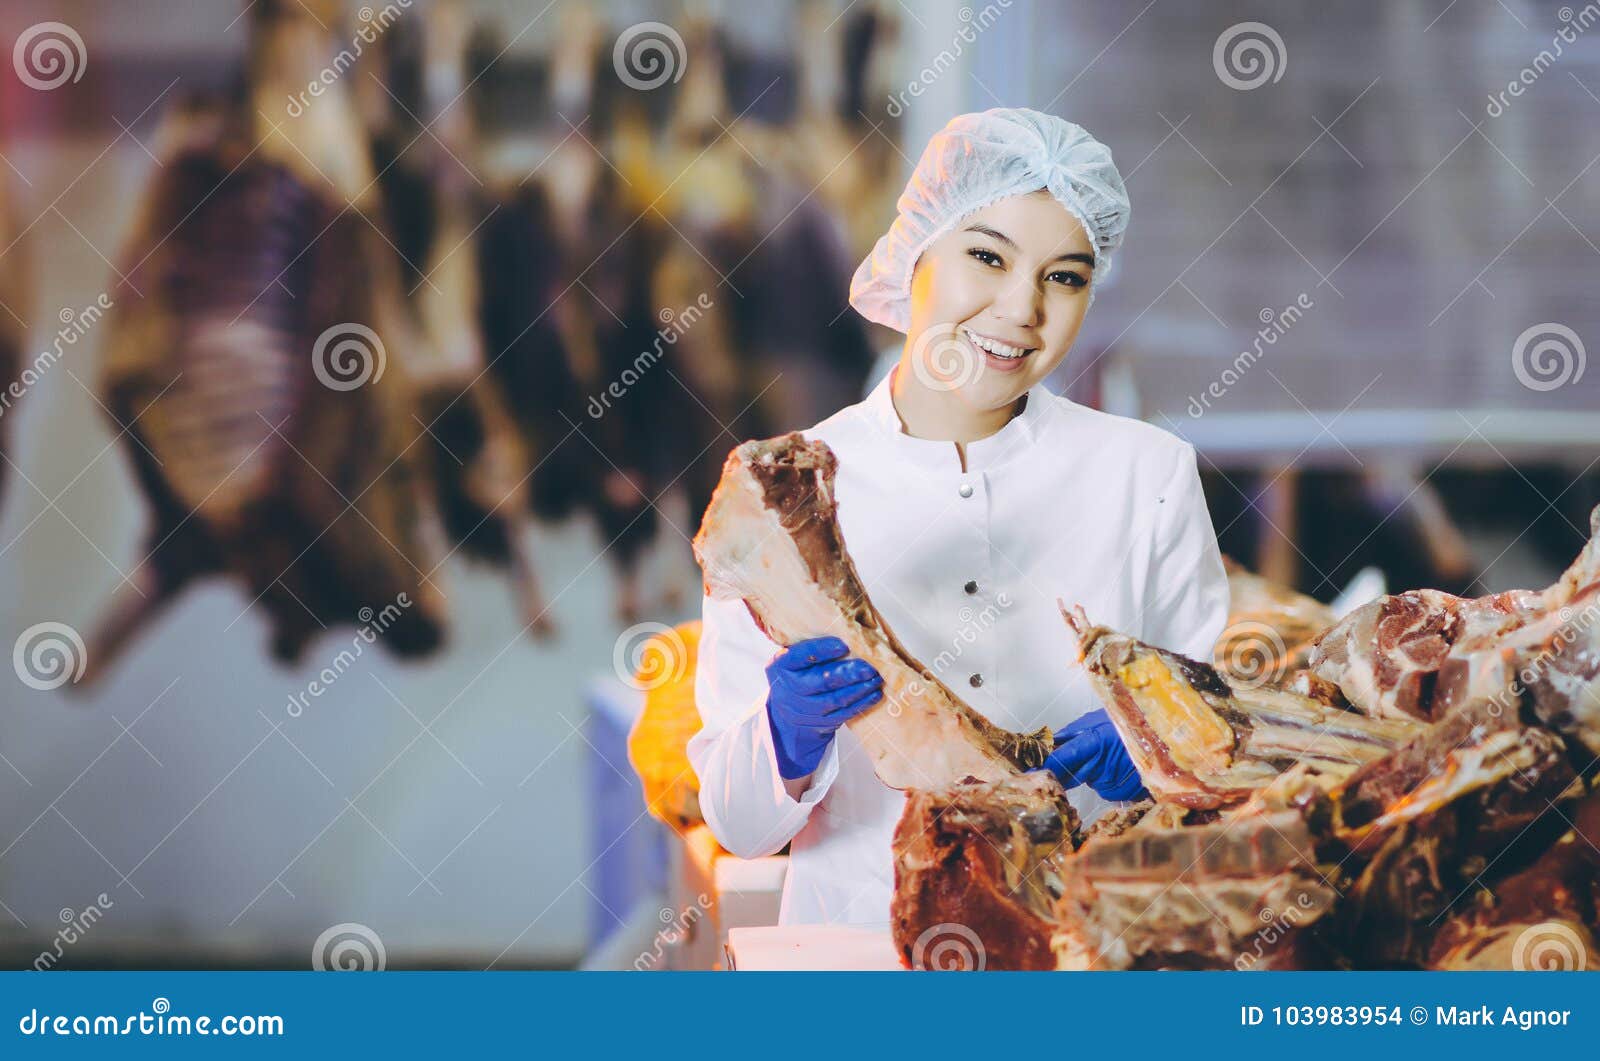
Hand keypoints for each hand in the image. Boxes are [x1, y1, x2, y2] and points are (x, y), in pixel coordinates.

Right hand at [765, 637, 883, 779]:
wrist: (786, 707)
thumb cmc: (797, 671)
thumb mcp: (794, 656)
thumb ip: (812, 645)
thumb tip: (848, 628)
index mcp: (780, 665)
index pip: (800, 656)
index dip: (821, 650)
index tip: (843, 644)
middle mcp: (788, 689)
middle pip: (820, 681)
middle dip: (847, 674)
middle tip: (869, 666)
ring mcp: (803, 709)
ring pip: (834, 700)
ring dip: (859, 689)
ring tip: (876, 678)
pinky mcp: (818, 723)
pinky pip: (843, 714)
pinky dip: (861, 704)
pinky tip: (874, 693)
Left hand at [1033, 709, 1144, 800]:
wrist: (1168, 738)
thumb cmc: (1134, 723)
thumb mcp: (1101, 720)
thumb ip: (1075, 733)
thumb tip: (1052, 742)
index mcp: (1094, 742)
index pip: (1061, 758)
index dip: (1045, 766)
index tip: (1027, 773)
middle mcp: (1101, 765)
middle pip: (1070, 774)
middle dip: (1061, 772)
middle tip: (1057, 767)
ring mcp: (1112, 782)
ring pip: (1089, 781)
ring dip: (1092, 772)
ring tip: (1112, 756)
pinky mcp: (1122, 793)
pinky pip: (1106, 788)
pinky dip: (1108, 779)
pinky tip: (1122, 767)